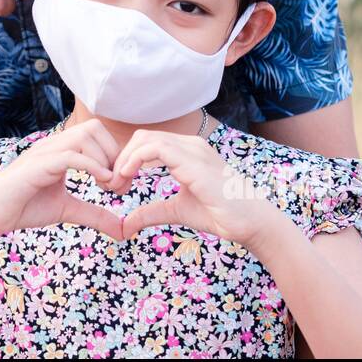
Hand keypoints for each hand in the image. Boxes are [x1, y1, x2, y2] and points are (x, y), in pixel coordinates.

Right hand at [0, 118, 126, 242]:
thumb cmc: (24, 207)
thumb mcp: (67, 210)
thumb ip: (95, 215)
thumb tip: (124, 230)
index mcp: (61, 149)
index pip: (98, 134)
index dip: (116, 155)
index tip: (120, 183)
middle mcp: (53, 144)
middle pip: (95, 128)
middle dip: (113, 153)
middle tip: (116, 184)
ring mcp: (45, 152)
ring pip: (84, 136)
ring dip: (104, 160)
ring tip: (107, 187)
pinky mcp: (38, 165)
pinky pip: (70, 155)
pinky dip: (91, 165)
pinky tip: (101, 182)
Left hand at [113, 130, 279, 246]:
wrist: (249, 222)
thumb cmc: (219, 214)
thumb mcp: (176, 211)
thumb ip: (151, 213)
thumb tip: (125, 224)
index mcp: (186, 152)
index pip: (147, 143)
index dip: (126, 160)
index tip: (116, 185)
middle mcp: (188, 145)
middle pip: (142, 137)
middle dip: (121, 159)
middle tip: (113, 185)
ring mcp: (192, 150)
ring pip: (146, 139)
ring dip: (125, 159)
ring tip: (118, 183)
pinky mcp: (192, 161)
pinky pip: (156, 148)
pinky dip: (135, 159)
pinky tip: (127, 176)